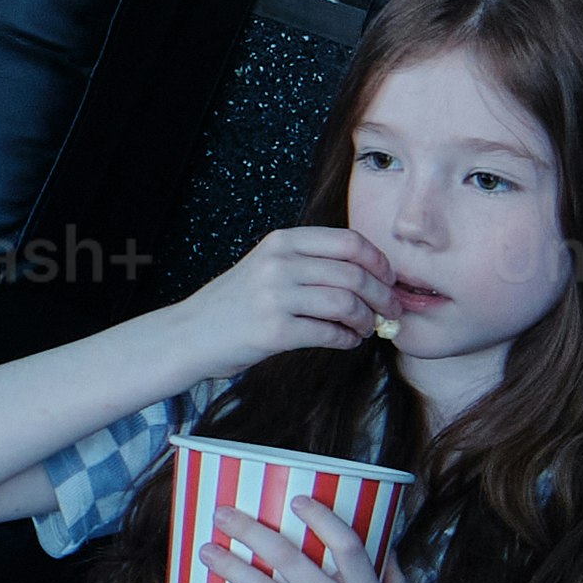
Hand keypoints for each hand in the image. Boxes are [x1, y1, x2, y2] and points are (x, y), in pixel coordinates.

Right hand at [172, 224, 404, 384]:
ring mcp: (275, 297)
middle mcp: (279, 264)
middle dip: (384, 295)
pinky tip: (347, 341)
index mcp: (282, 242)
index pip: (349, 242)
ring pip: (346, 304)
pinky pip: (329, 333)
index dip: (379, 261)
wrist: (190, 334)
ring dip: (367, 320)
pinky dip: (347, 339)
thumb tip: (369, 275)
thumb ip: (310, 262)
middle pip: (354, 274)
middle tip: (392, 309)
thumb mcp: (268, 265)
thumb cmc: (234, 303)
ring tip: (367, 328)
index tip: (390, 278)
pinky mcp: (273, 332)